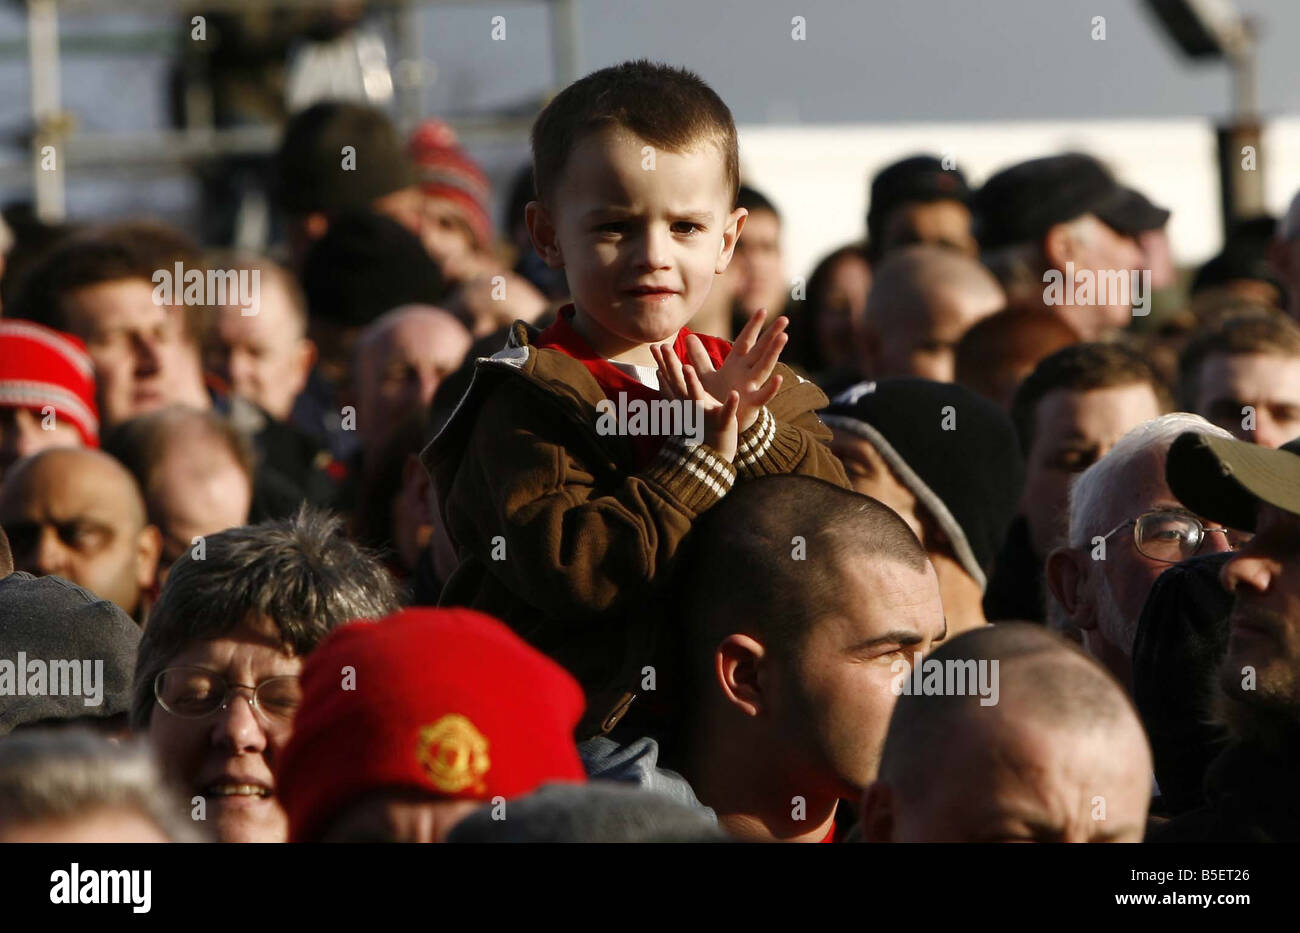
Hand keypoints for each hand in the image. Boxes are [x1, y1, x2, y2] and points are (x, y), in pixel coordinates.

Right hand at [652, 342, 739, 461]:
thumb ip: (671, 388)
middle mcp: (691, 406)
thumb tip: (658, 372)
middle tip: (664, 347)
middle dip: (672, 365)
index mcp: (684, 400)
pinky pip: (726, 413)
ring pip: (697, 396)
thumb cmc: (699, 427)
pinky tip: (734, 394)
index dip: (662, 362)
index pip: (670, 378)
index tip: (654, 346)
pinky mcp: (723, 423)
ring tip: (687, 367)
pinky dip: (730, 405)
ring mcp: (705, 415)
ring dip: (692, 383)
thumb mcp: (683, 406)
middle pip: (679, 383)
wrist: (712, 456)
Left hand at [683, 307, 784, 430]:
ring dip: (774, 353)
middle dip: (772, 335)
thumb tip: (689, 336)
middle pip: (761, 350)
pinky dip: (770, 388)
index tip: (763, 310)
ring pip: (765, 367)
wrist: (722, 424)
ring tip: (784, 337)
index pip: (746, 341)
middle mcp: (747, 373)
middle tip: (785, 319)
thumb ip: (699, 357)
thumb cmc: (718, 398)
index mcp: (737, 365)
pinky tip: (779, 378)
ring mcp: (751, 387)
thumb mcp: (707, 375)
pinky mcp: (752, 404)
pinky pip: (763, 395)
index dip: (753, 326)